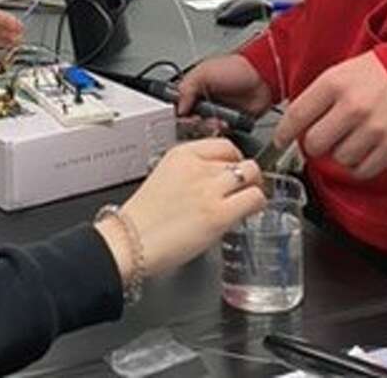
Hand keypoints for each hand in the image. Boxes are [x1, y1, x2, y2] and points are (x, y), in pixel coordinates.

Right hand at [95, 138, 265, 281]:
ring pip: (252, 173)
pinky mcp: (219, 213)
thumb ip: (191, 173)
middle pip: (239, 159)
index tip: (234, 172)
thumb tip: (215, 181)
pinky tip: (247, 213)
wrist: (129, 242)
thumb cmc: (143, 219)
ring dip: (254, 187)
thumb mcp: (164, 178)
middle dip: (245, 175)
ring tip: (247, 201)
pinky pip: (254, 198)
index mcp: (181, 154)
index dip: (234, 160)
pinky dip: (256, 204)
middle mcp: (197, 166)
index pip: (223, 145)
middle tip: (243, 189)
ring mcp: (209, 189)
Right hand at [175, 54, 272, 122]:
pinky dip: (222, 131)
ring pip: (204, 130)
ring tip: (217, 120)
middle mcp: (205, 102)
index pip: (178, 106)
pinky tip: (226, 124)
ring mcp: (217, 113)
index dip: (178, 114)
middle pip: (190, 122)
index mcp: (195, 88)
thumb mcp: (205, 72)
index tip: (183, 117)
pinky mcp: (231, 123)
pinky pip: (221, 133)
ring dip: (209, 127)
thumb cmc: (237, 69)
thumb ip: (187, 88)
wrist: (263, 78)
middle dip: (195, 123)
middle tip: (201, 118)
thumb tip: (179, 109)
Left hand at [273, 51, 386, 178]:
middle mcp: (352, 106)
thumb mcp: (341, 71)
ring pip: (338, 159)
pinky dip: (358, 166)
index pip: (296, 115)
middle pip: (314, 144)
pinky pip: (363, 170)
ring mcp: (373, 128)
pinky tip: (361, 152)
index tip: (281, 140)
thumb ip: (319, 96)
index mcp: (334, 83)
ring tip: (348, 141)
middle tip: (320, 140)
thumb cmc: (379, 72)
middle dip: (313, 145)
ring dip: (338, 155)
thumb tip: (297, 123)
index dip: (284, 133)